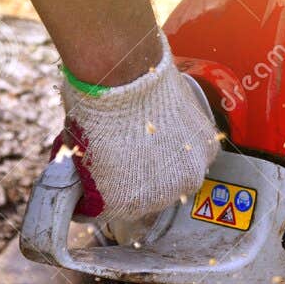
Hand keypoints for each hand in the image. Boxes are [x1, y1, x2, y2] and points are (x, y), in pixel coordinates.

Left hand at [54, 35, 219, 230]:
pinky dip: (185, 146)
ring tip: (150, 138)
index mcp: (122, 204)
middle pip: (147, 197)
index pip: (109, 210)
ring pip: (176, 179)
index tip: (99, 175)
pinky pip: (196, 157)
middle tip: (126, 150)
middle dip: (135, 178)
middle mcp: (160, 198)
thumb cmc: (96, 107)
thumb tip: (84, 181)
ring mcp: (188, 174)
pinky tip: (170, 128)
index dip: (102, 190)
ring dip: (165, 165)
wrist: (125, 73)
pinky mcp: (207, 150)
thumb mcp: (77, 151)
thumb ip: (87, 176)